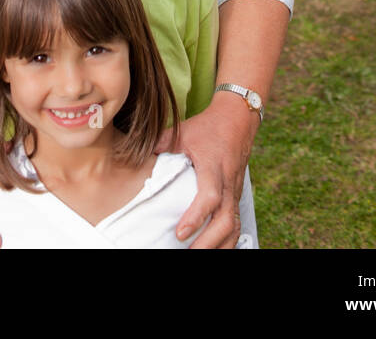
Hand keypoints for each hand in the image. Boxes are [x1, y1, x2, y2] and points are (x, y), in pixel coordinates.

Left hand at [157, 96, 255, 249]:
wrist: (238, 119)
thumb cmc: (208, 126)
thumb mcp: (183, 131)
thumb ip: (160, 144)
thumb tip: (137, 156)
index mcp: (213, 167)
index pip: (209, 196)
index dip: (196, 216)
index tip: (179, 233)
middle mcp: (228, 183)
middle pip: (225, 220)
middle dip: (208, 242)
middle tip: (188, 253)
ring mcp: (235, 192)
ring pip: (234, 226)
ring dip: (219, 246)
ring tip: (199, 255)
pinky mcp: (237, 197)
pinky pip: (236, 224)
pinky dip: (227, 242)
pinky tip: (214, 250)